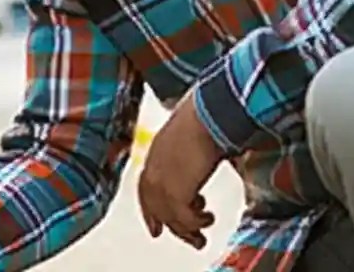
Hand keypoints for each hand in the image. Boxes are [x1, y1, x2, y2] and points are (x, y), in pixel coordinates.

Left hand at [136, 97, 224, 248]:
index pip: (145, 188)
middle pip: (156, 206)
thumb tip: (204, 157)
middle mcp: (154, 168)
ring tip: (202, 236)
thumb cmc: (206, 116)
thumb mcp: (191, 137)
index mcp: (156, 152)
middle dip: (170, 225)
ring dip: (187, 229)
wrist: (208, 114)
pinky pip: (182, 217)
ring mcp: (161, 179)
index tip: (156, 228)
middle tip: (189, 239)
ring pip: (169, 215)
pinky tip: (208, 219)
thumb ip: (190, 152)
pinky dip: (196, 223)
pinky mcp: (175, 190)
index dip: (150, 210)